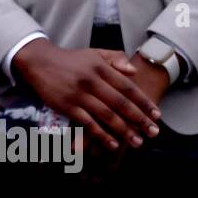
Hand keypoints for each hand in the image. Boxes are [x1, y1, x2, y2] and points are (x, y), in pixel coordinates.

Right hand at [77, 56, 169, 182]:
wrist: (40, 62)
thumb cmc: (70, 60)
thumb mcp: (94, 53)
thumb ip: (116, 59)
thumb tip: (134, 72)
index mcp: (100, 67)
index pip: (127, 87)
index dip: (143, 102)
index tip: (157, 115)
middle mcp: (91, 80)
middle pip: (120, 103)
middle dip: (139, 120)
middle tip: (153, 133)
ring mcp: (78, 94)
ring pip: (106, 115)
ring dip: (124, 130)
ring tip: (137, 142)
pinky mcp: (66, 106)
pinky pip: (87, 123)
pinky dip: (101, 134)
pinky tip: (113, 144)